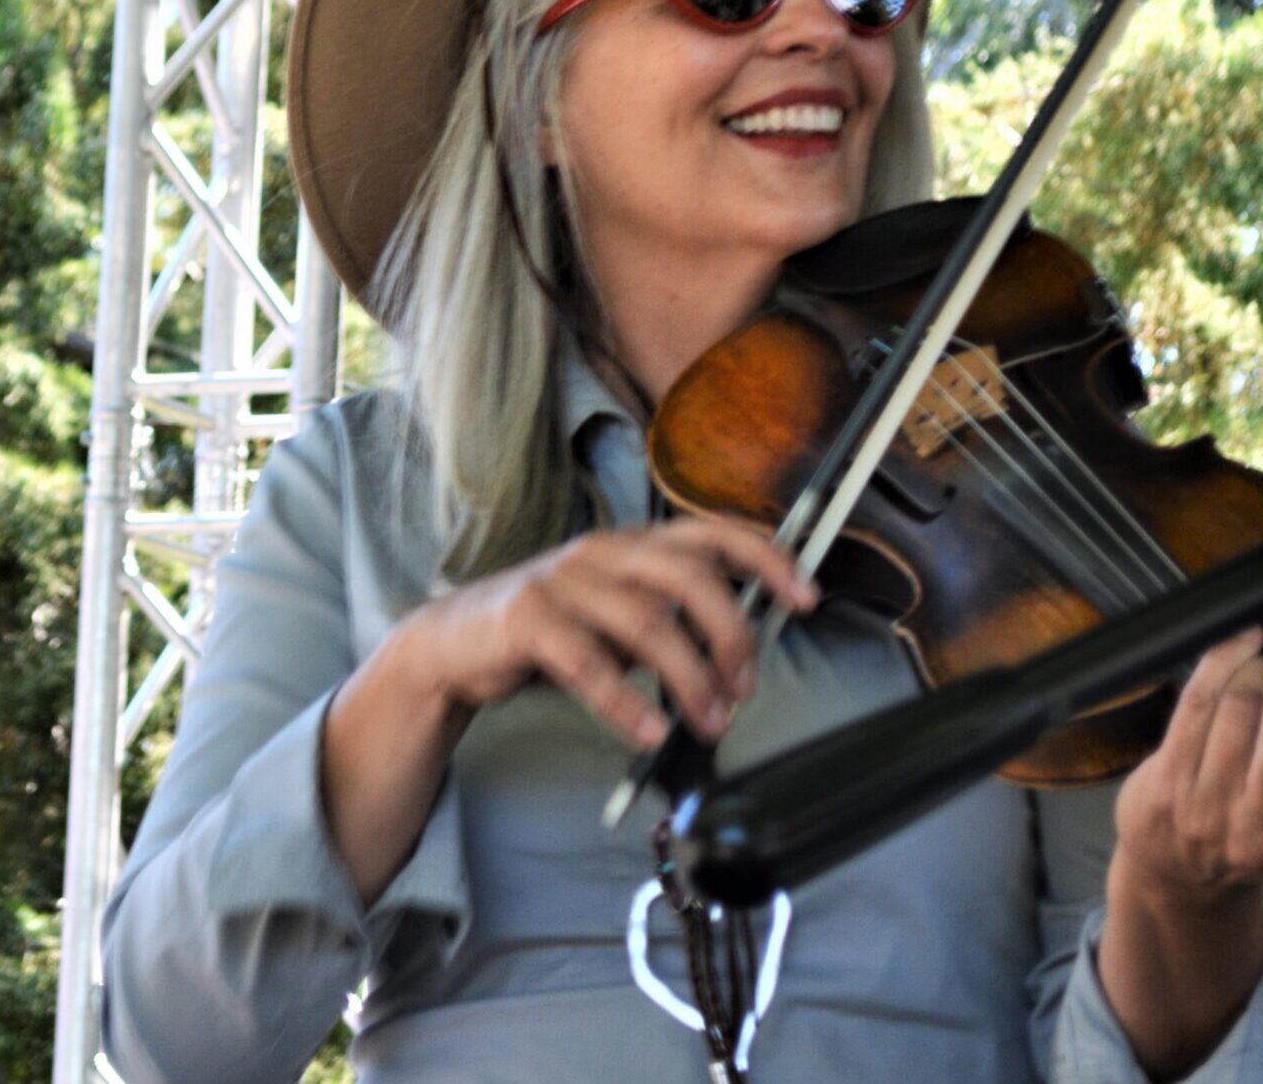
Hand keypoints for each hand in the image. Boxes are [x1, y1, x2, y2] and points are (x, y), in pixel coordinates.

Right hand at [401, 519, 817, 748]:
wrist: (455, 641)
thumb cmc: (555, 629)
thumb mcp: (622, 614)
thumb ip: (675, 621)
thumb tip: (742, 654)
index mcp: (637, 543)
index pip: (715, 533)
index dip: (767, 559)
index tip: (806, 596)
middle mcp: (606, 551)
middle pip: (690, 576)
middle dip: (732, 633)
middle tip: (745, 686)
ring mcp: (565, 580)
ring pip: (647, 621)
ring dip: (690, 677)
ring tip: (709, 721)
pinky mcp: (528, 618)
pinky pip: (588, 662)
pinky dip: (626, 701)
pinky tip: (650, 729)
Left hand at [1112, 627, 1262, 905]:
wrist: (1174, 864)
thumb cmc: (1256, 836)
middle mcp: (1246, 833)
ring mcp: (1200, 803)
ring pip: (1235, 714)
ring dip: (1256, 677)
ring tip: (1261, 674)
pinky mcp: (1164, 771)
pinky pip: (1197, 700)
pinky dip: (1224, 660)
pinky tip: (1244, 643)